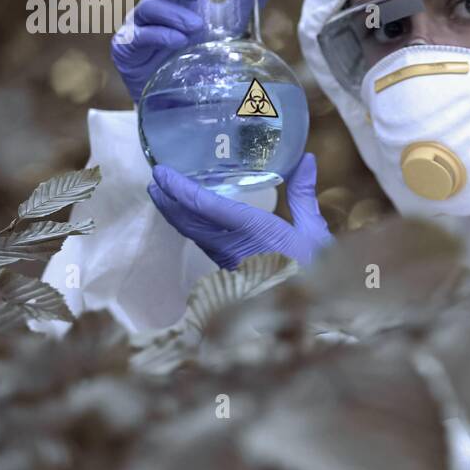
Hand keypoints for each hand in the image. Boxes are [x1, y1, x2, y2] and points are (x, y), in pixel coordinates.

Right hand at [112, 0, 280, 103]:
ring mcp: (137, 23)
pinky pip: (139, 35)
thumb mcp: (234, 17)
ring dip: (173, 13)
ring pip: (147, 5)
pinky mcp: (128, 48)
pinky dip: (160, 36)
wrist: (189, 92)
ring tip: (196, 28)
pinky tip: (177, 41)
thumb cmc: (207, 46)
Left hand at [146, 153, 331, 270]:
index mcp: (252, 230)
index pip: (206, 206)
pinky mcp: (229, 268)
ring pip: (193, 233)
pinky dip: (191, 224)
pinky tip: (191, 216)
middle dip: (169, 200)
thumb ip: (303, 193)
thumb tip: (306, 158)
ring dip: (176, 213)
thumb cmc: (313, 271)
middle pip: (189, 221)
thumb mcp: (313, 230)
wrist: (308, 311)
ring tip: (164, 194)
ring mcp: (227, 259)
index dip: (180, 189)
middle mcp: (231, 245)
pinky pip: (203, 241)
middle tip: (156, 180)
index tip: (162, 174)